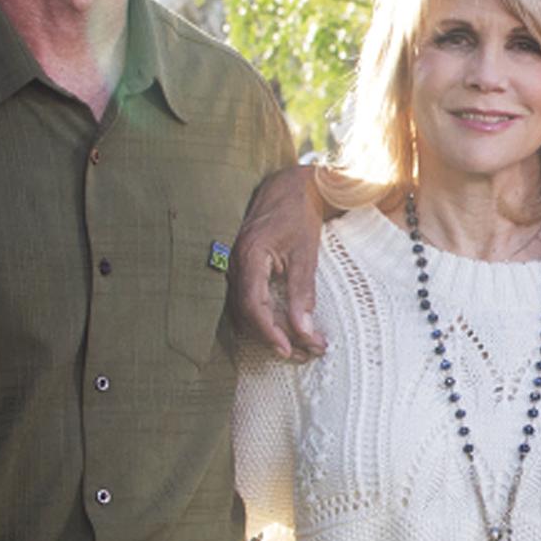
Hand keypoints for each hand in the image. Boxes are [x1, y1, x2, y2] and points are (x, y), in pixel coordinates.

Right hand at [229, 165, 329, 359]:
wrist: (290, 187)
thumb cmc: (299, 214)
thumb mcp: (306, 253)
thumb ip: (302, 292)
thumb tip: (304, 331)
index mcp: (249, 255)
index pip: (252, 305)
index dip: (269, 331)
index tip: (288, 349)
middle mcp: (234, 262)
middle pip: (247, 313)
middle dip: (274, 337)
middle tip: (305, 353)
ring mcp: (234, 265)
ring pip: (245, 310)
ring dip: (270, 330)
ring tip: (301, 346)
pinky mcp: (241, 268)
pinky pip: (247, 299)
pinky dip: (266, 317)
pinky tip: (286, 327)